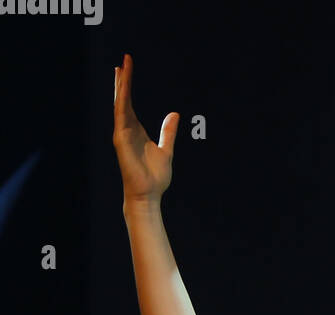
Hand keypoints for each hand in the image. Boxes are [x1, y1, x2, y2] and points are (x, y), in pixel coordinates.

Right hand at [113, 54, 178, 204]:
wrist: (148, 193)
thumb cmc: (155, 176)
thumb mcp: (166, 149)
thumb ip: (168, 132)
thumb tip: (174, 115)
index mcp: (136, 130)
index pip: (130, 103)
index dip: (129, 86)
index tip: (128, 68)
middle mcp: (127, 129)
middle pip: (123, 99)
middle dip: (122, 81)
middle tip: (122, 62)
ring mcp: (122, 133)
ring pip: (120, 104)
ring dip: (121, 86)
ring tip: (121, 68)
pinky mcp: (121, 140)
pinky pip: (121, 116)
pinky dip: (121, 102)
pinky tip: (122, 89)